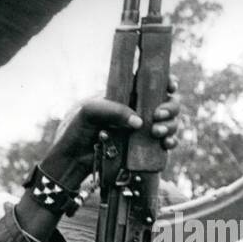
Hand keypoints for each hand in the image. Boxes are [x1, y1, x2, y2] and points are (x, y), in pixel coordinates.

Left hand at [42, 81, 180, 186]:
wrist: (71, 158)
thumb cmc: (77, 129)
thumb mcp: (91, 111)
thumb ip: (114, 111)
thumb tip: (139, 123)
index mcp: (128, 96)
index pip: (153, 84)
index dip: (167, 83)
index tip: (171, 86)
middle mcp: (139, 111)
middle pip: (168, 103)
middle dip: (171, 107)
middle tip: (158, 115)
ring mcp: (143, 130)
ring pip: (171, 122)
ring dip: (171, 125)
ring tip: (157, 132)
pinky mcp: (144, 148)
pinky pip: (165, 143)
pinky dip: (171, 141)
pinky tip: (166, 144)